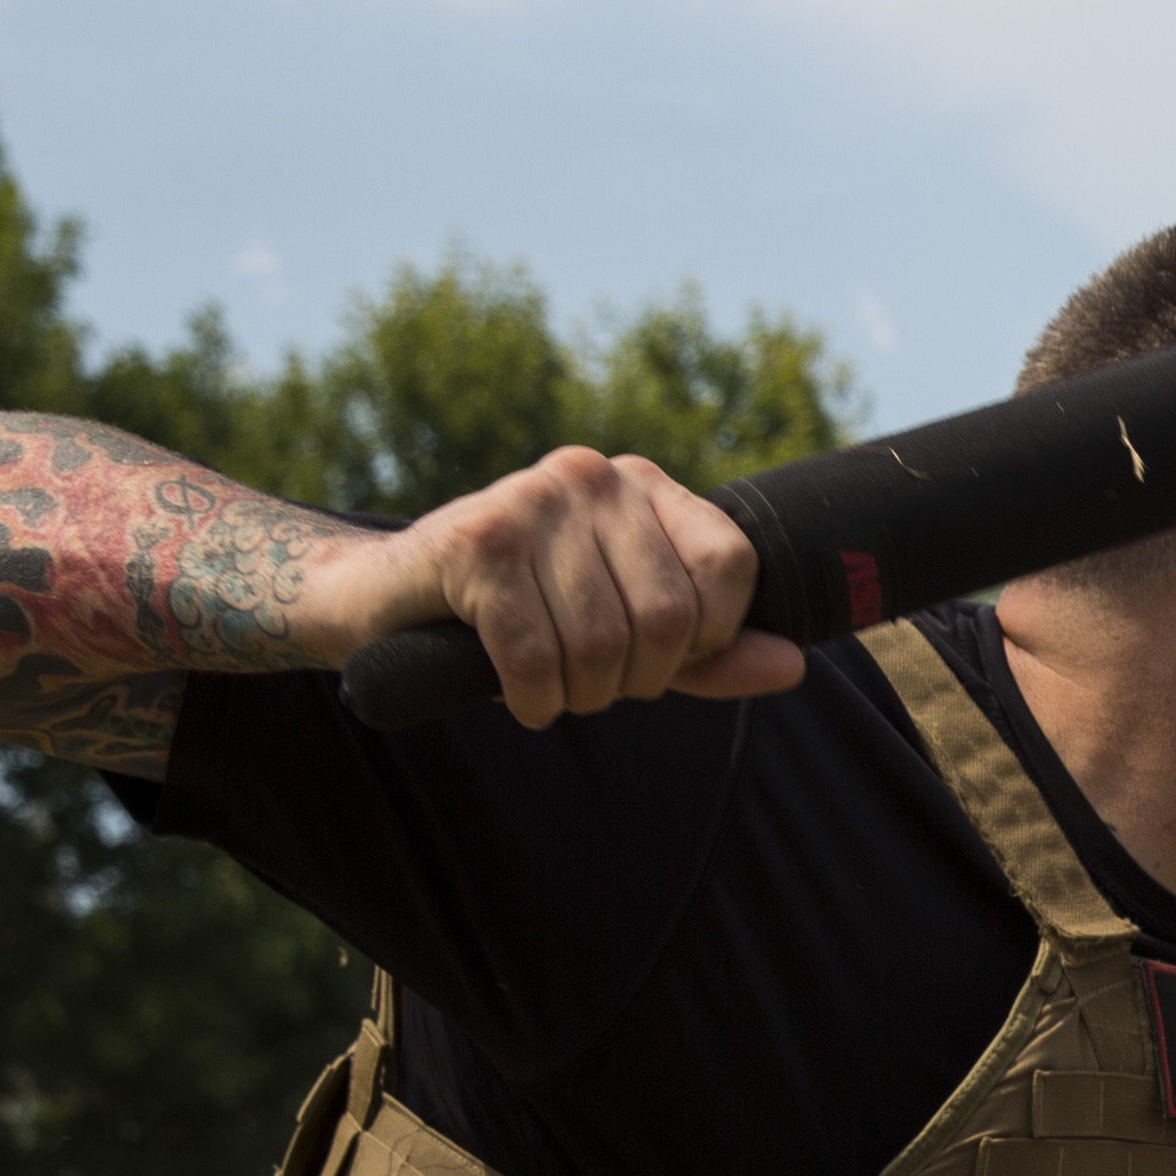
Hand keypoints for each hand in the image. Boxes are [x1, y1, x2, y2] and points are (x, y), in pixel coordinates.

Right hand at [302, 446, 804, 729]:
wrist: (383, 604)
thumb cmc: (516, 619)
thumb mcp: (628, 632)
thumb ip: (710, 650)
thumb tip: (791, 665)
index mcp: (639, 484)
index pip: (732, 564)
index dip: (709, 638)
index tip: (658, 656)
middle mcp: (589, 475)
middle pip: (671, 617)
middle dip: (637, 679)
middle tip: (591, 682)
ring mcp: (530, 501)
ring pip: (604, 644)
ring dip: (580, 695)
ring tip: (550, 685)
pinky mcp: (475, 544)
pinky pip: (538, 656)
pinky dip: (534, 699)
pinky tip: (517, 695)